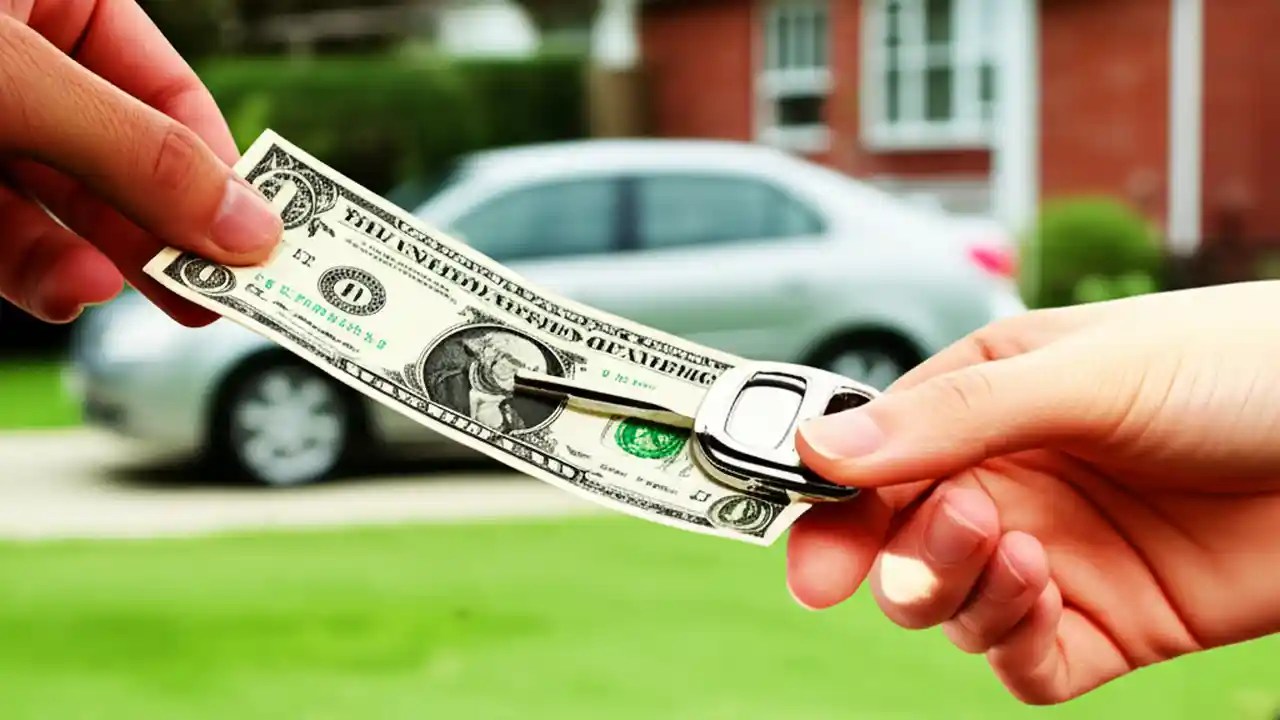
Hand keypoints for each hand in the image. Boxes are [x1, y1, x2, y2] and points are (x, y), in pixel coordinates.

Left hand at [0, 1, 281, 325]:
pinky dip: (39, 272)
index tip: (260, 242)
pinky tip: (70, 289)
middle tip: (230, 295)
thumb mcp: (17, 80)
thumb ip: (132, 152)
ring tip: (166, 303)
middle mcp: (27, 67)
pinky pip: (4, 238)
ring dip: (110, 264)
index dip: (220, 170)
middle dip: (174, 235)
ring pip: (65, 212)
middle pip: (128, 164)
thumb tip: (248, 226)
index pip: (170, 92)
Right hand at [786, 281, 1279, 704]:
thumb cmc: (1246, 366)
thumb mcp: (1091, 375)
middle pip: (895, 543)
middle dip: (893, 553)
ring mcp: (1053, 556)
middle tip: (947, 531)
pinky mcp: (1106, 624)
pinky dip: (1013, 641)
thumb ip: (954, 416)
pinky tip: (1049, 593)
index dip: (826, 500)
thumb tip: (821, 448)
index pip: (871, 457)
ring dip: (959, 588)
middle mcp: (1007, 483)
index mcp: (983, 404)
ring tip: (1017, 547)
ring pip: (947, 607)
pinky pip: (1022, 661)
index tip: (804, 540)